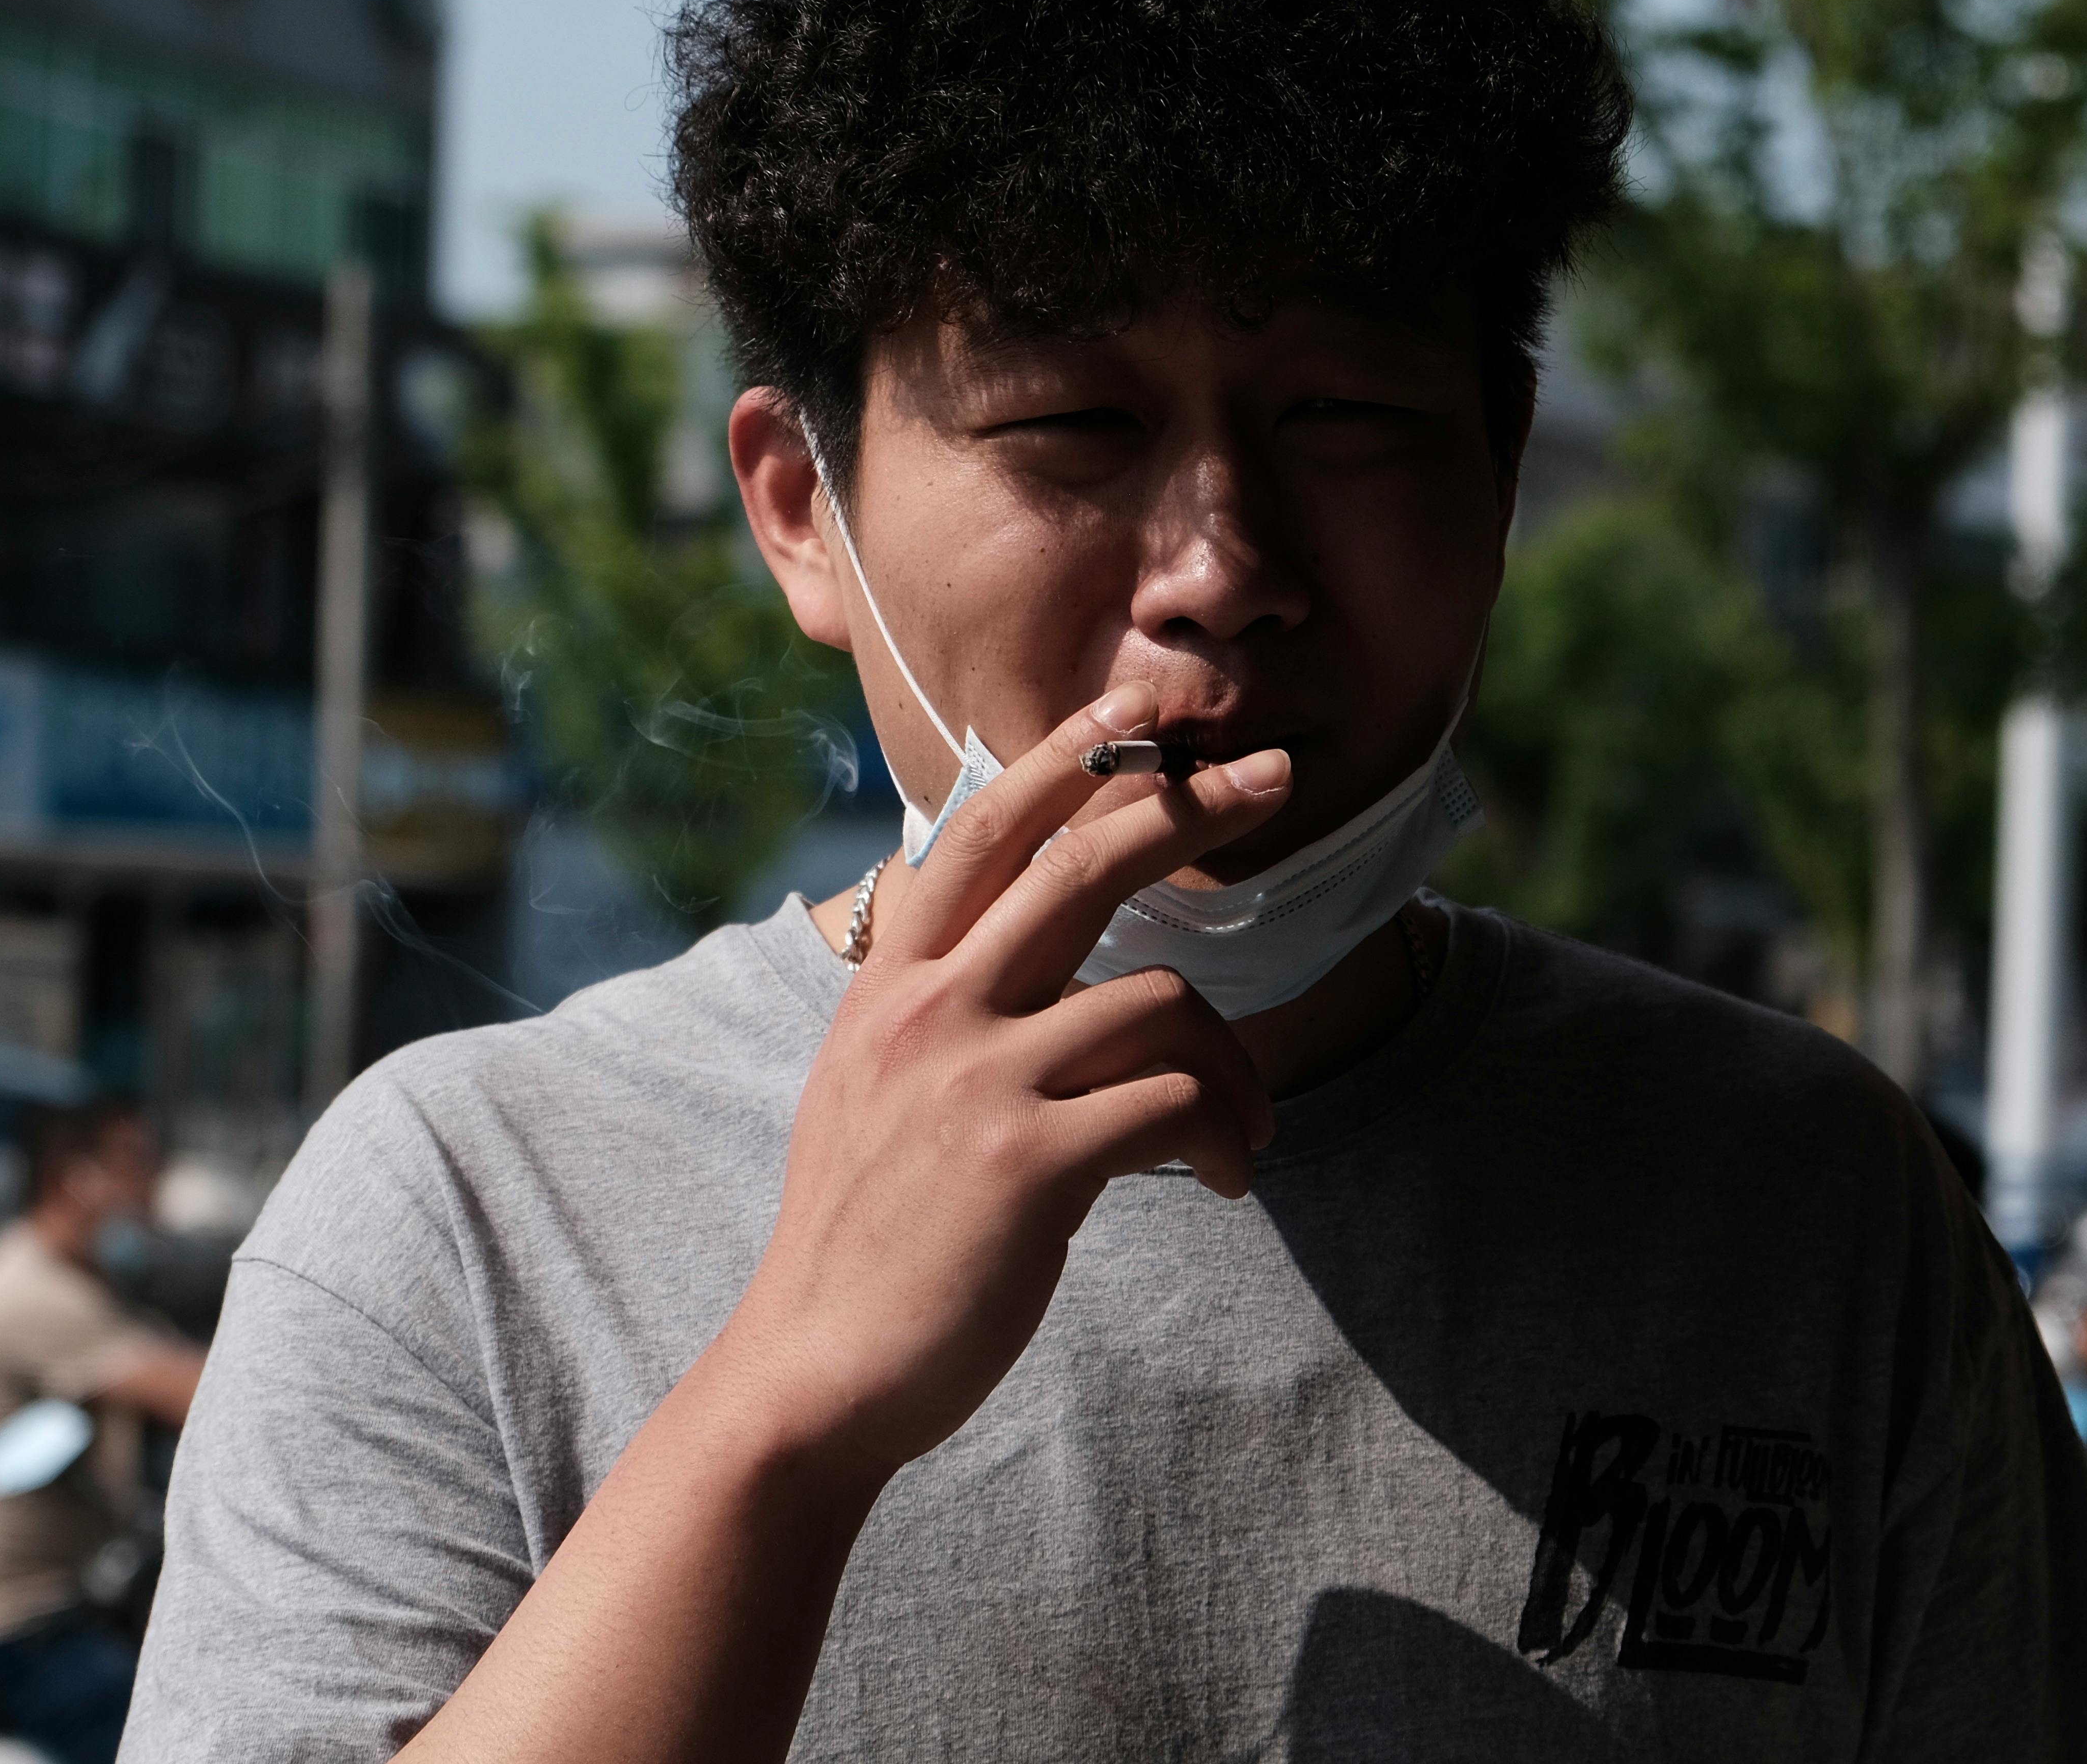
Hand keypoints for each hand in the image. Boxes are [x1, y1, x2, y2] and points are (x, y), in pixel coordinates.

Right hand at [700, 683, 1288, 1481]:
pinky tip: (1230, 1180)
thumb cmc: (862, 1238)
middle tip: (1271, 777)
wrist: (814, 1375)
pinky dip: (1224, 1133)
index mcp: (893, 988)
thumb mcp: (866, 1088)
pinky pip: (1171, 1102)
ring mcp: (978, 1083)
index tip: (1141, 711)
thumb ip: (926, 1004)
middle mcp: (930, 1013)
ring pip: (1159, 1001)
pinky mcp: (1030, 1164)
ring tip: (1249, 1130)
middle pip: (1078, 865)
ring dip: (1237, 1063)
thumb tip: (992, 940)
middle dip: (1185, 806)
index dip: (1066, 757)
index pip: (983, 832)